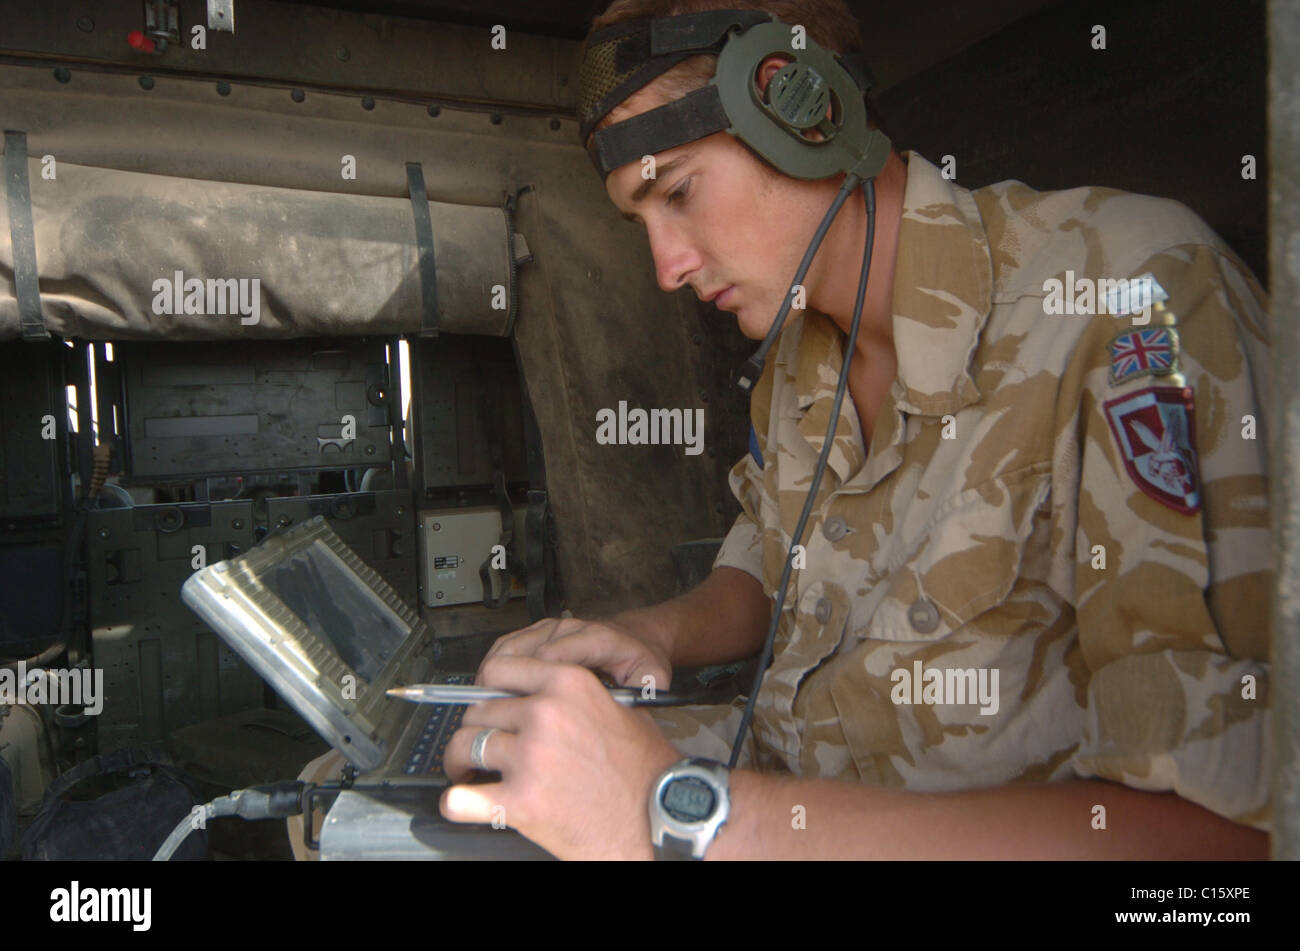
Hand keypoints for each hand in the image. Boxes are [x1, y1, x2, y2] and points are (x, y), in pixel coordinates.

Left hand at [439, 655, 681, 859]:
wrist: (663, 815)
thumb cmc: (647, 771)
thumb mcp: (619, 711)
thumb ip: (576, 700)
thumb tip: (544, 701)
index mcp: (569, 684)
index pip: (499, 670)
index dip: (485, 690)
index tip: (484, 705)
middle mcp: (544, 713)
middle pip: (479, 710)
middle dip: (476, 730)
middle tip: (479, 748)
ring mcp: (530, 756)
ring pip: (465, 746)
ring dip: (461, 762)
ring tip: (467, 774)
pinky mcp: (521, 800)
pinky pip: (461, 798)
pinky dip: (456, 801)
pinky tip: (462, 802)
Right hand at [478, 615, 670, 693]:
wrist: (635, 637)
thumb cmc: (639, 661)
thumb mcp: (652, 678)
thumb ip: (643, 692)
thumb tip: (628, 711)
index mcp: (597, 638)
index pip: (554, 656)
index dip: (532, 684)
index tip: (520, 712)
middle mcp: (569, 628)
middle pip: (522, 653)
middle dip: (504, 686)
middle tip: (493, 720)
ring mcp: (549, 628)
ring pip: (506, 649)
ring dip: (492, 680)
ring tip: (486, 712)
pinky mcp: (535, 631)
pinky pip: (504, 647)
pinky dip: (493, 671)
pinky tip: (490, 696)